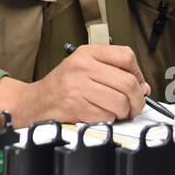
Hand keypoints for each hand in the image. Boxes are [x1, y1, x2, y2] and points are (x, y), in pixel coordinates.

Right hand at [0, 45, 148, 127]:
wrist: (32, 103)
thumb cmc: (60, 87)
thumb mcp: (82, 67)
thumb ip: (111, 71)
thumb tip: (142, 86)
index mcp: (86, 53)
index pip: (126, 57)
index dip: (139, 74)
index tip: (139, 85)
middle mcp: (82, 67)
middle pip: (127, 83)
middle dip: (137, 100)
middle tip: (134, 106)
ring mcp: (78, 87)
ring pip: (120, 102)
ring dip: (123, 113)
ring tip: (116, 112)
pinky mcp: (76, 107)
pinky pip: (106, 116)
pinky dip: (108, 120)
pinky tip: (100, 116)